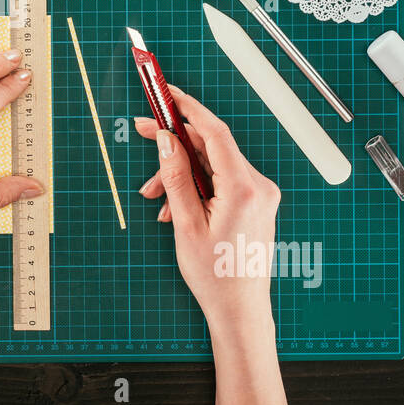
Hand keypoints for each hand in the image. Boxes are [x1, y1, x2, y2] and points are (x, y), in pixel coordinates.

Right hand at [135, 86, 281, 329]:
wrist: (240, 311)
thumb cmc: (216, 276)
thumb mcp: (186, 224)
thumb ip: (177, 177)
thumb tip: (168, 141)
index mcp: (244, 188)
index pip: (214, 132)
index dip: (188, 107)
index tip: (166, 93)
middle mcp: (258, 186)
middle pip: (211, 147)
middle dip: (174, 145)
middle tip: (144, 133)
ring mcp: (259, 195)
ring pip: (213, 166)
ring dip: (181, 174)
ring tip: (156, 199)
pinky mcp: (255, 203)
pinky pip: (221, 182)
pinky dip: (196, 188)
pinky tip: (176, 210)